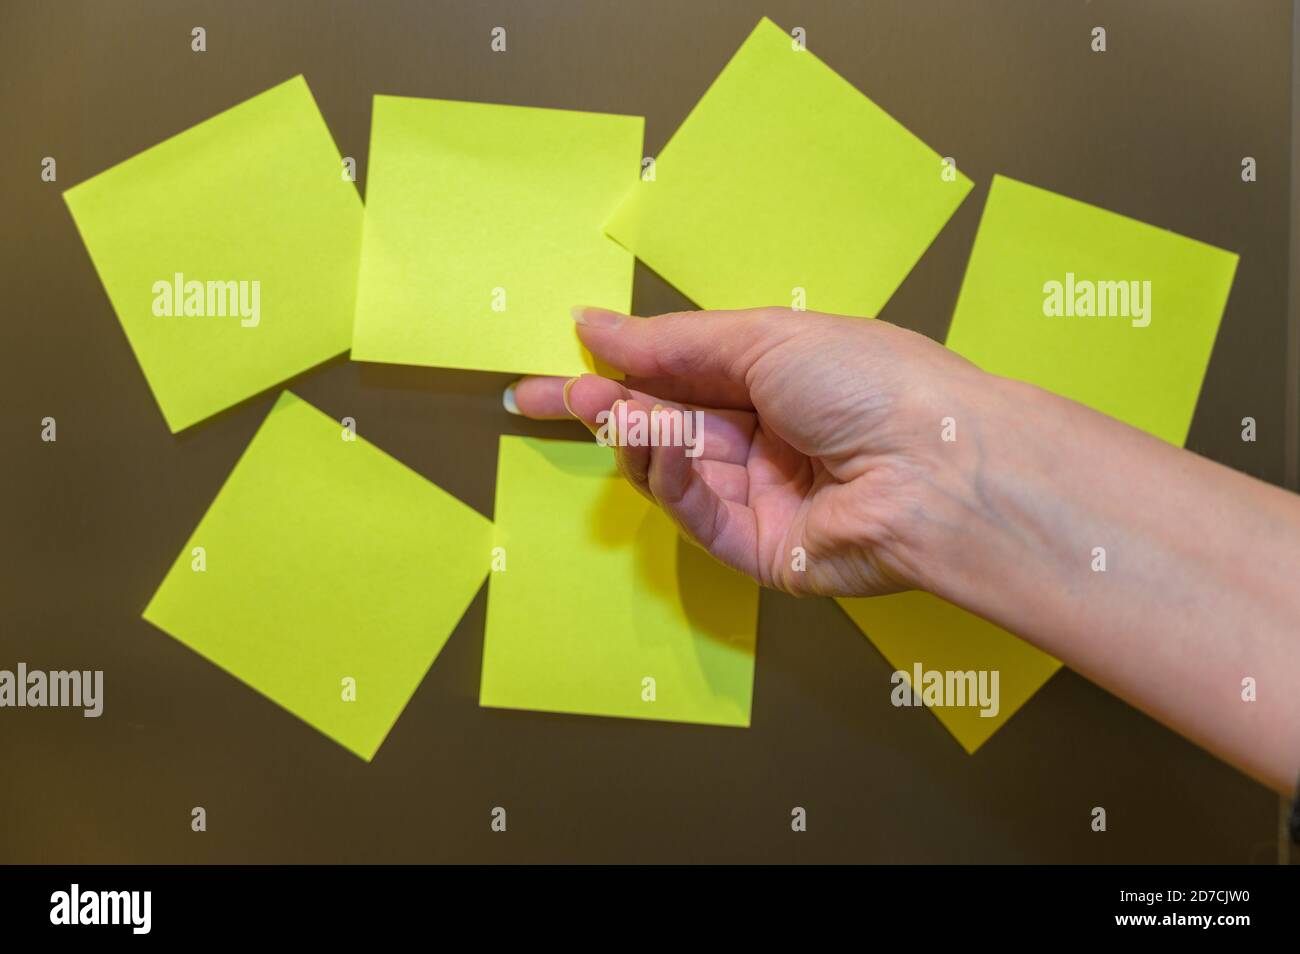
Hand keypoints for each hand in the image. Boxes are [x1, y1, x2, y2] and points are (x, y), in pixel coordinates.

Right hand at [507, 306, 990, 596]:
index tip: (550, 369)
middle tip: (542, 398)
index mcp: (771, 379)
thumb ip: (668, 342)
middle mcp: (762, 437)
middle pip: (660, 426)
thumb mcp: (760, 337)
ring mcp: (759, 495)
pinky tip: (660, 445)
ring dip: (635, 436)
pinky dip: (669, 477)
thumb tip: (594, 323)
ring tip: (612, 410)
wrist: (934, 464)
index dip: (612, 372)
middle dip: (601, 411)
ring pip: (669, 469)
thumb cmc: (866, 380)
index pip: (674, 375)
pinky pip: (695, 513)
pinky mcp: (759, 549)